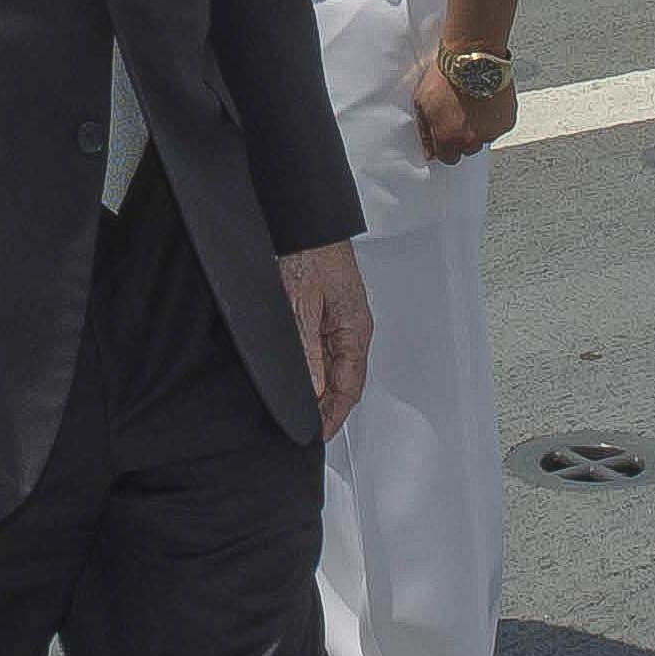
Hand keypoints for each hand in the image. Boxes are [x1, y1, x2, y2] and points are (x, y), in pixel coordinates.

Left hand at [280, 243, 371, 439]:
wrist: (306, 220)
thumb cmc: (309, 252)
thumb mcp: (300, 305)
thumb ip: (307, 349)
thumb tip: (315, 388)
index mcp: (354, 329)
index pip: (349, 387)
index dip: (334, 416)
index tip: (318, 435)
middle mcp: (353, 327)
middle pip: (346, 381)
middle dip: (329, 409)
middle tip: (309, 429)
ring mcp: (343, 319)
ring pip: (337, 367)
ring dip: (324, 391)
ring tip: (306, 411)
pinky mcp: (330, 310)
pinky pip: (328, 349)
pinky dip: (318, 370)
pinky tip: (306, 377)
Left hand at [411, 48, 514, 161]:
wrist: (472, 59)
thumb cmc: (446, 76)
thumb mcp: (422, 103)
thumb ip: (426, 130)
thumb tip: (429, 150)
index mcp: (449, 139)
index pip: (447, 158)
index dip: (445, 144)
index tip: (446, 133)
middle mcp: (471, 140)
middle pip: (467, 149)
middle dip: (463, 136)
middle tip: (459, 113)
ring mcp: (491, 131)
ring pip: (484, 137)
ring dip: (479, 126)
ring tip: (473, 103)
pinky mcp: (506, 120)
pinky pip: (499, 126)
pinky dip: (494, 118)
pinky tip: (485, 100)